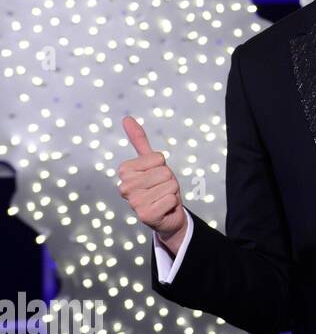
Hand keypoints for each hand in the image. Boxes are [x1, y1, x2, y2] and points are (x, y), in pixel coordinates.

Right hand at [118, 116, 187, 249]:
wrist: (167, 214)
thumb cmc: (159, 186)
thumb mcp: (152, 162)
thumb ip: (139, 140)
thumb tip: (126, 118)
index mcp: (125, 171)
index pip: (158, 158)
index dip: (162, 166)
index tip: (156, 176)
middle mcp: (124, 186)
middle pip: (164, 172)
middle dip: (169, 180)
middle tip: (161, 189)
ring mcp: (133, 202)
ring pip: (169, 185)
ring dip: (171, 192)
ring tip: (163, 198)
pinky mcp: (144, 215)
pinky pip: (171, 199)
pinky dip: (172, 204)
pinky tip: (164, 209)